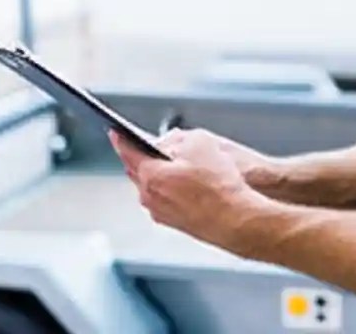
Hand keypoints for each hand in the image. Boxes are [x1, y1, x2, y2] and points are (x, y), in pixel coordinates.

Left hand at [109, 128, 271, 252]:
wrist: (239, 219)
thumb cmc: (220, 183)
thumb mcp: (200, 143)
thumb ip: (177, 137)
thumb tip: (168, 141)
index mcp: (150, 176)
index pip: (128, 152)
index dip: (121, 139)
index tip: (116, 132)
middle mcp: (150, 198)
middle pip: (138, 171)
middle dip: (142, 156)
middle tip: (148, 145)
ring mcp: (162, 214)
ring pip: (152, 187)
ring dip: (158, 174)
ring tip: (175, 163)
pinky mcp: (176, 224)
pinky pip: (166, 200)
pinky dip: (171, 189)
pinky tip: (190, 183)